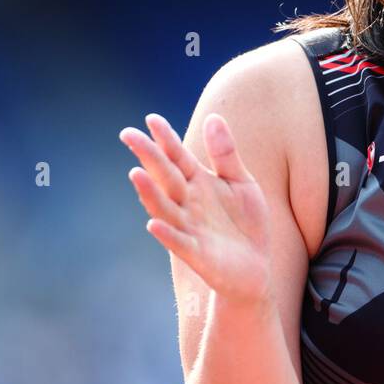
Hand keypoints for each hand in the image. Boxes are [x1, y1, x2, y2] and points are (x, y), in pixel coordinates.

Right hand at [120, 113, 276, 306]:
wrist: (256, 267)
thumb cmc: (245, 223)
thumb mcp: (241, 182)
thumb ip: (226, 153)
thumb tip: (213, 117)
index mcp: (198, 183)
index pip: (178, 156)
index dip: (166, 138)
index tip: (151, 118)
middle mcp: (188, 203)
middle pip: (165, 176)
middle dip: (148, 156)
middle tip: (128, 134)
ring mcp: (190, 228)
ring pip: (165, 208)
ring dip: (149, 193)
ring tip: (135, 173)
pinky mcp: (197, 254)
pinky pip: (179, 243)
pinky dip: (166, 234)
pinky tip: (153, 224)